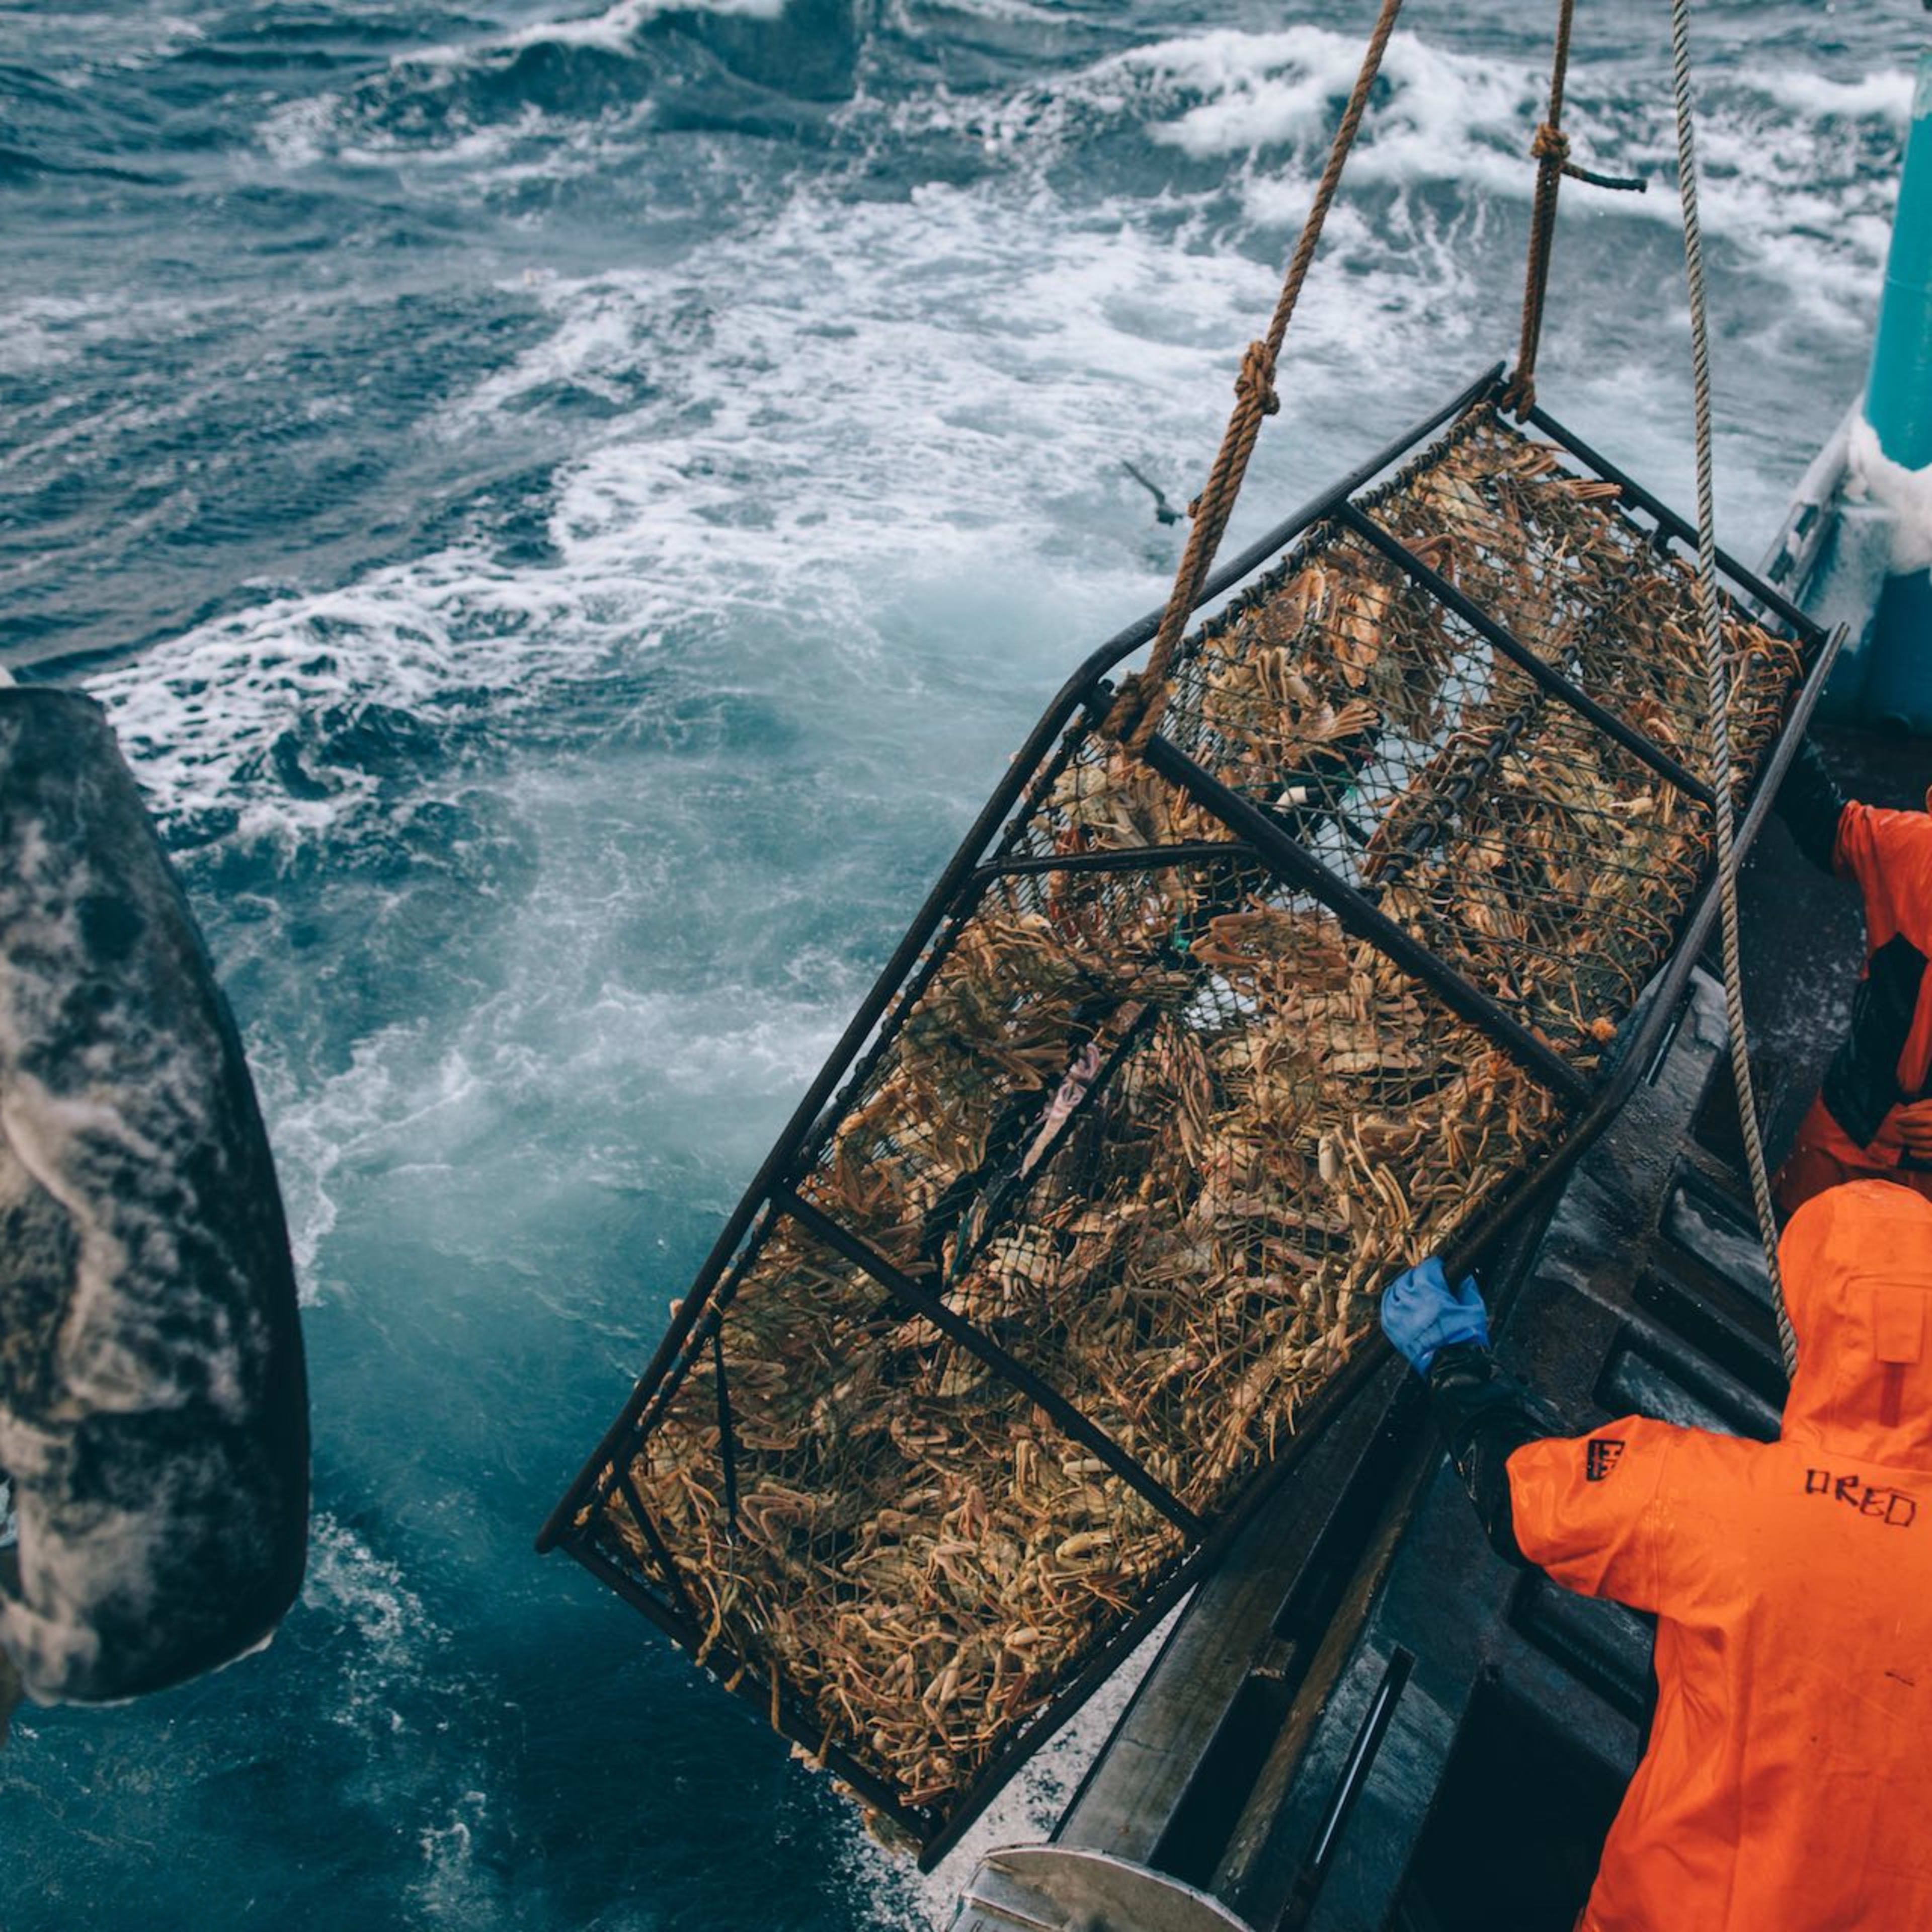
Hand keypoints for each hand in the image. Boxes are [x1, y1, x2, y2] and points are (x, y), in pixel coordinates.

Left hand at [1380, 1256, 1489, 1375]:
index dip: (1436, 1266)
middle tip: (1431, 1281)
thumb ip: (1467, 1286)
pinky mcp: (1390, 1327)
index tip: (1440, 1268)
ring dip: (1407, 1286)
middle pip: (1410, 1277)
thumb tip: (1463, 1275)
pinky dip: (1393, 1299)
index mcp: (1430, 1292)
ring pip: (1396, 1289)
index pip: (1427, 1267)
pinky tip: (1401, 1300)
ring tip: (1417, 1290)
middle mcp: (1410, 1301)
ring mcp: (1397, 1314)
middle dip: (1421, 1276)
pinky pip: (1386, 1305)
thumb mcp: (1475, 1308)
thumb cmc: (1465, 1338)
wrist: (1453, 1367)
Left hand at [1897, 1099, 1931, 1156]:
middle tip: (1897, 1128)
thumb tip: (1907, 1109)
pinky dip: (1919, 1154)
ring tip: (1904, 1138)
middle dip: (1905, 1130)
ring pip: (1925, 1144)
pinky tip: (1911, 1152)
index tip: (1896, 1118)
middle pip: (1919, 1132)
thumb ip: (1923, 1104)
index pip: (1916, 1117)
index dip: (1904, 1119)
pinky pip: (1930, 1155)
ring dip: (1911, 1142)